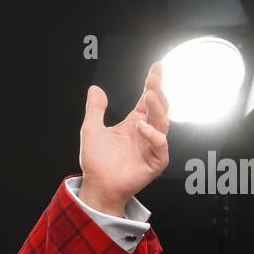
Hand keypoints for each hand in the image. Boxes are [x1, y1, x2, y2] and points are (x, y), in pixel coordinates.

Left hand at [77, 61, 170, 215]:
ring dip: (157, 109)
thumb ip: (95, 109)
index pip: (147, 100)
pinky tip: (142, 127)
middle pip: (158, 108)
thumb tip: (95, 89)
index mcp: (134, 124)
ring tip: (149, 96)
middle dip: (158, 91)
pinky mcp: (155, 162)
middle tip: (153, 79)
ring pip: (162, 123)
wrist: (97, 186)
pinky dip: (153, 135)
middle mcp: (145, 133)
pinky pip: (160, 145)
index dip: (152, 83)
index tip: (156, 68)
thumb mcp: (91, 130)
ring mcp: (151, 146)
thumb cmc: (96, 162)